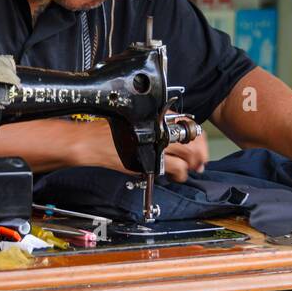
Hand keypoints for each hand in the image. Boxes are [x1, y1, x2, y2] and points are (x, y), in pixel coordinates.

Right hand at [72, 121, 207, 181]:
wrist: (91, 142)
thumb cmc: (109, 133)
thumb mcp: (137, 124)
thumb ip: (157, 130)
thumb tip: (177, 142)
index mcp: (158, 115)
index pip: (189, 123)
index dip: (198, 139)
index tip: (200, 149)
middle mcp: (159, 127)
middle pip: (192, 141)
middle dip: (199, 155)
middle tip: (198, 164)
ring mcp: (155, 143)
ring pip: (187, 156)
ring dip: (190, 166)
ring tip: (184, 171)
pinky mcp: (150, 159)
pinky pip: (175, 168)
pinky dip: (179, 174)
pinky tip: (173, 176)